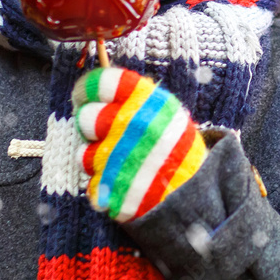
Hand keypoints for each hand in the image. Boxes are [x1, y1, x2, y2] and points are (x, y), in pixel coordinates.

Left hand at [72, 68, 206, 221]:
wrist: (196, 195)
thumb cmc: (179, 150)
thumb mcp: (168, 113)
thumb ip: (136, 99)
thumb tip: (100, 86)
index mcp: (144, 101)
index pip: (99, 83)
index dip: (86, 89)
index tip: (83, 95)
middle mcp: (128, 124)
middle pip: (85, 117)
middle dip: (91, 126)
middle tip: (104, 133)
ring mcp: (116, 157)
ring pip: (84, 153)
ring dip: (98, 158)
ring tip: (124, 163)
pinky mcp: (108, 187)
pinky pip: (92, 182)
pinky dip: (105, 184)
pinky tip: (126, 183)